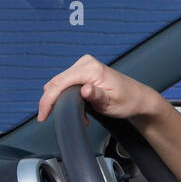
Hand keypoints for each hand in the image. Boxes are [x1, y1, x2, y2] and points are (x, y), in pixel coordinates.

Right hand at [36, 55, 157, 123]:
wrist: (137, 98)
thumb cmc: (127, 101)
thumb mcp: (111, 103)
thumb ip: (96, 96)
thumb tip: (84, 90)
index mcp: (91, 69)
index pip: (59, 83)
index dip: (47, 100)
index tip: (42, 116)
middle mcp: (86, 63)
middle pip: (56, 82)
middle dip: (53, 102)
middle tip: (57, 119)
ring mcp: (84, 65)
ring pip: (60, 83)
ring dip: (62, 101)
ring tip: (79, 115)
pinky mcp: (84, 70)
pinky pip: (67, 83)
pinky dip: (67, 97)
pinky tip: (79, 108)